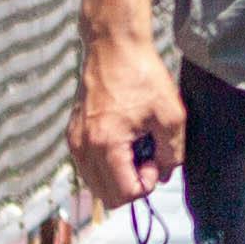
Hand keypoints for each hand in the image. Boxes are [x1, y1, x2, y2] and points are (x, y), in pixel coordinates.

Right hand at [73, 19, 185, 209]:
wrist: (113, 46)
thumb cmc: (142, 76)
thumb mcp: (171, 115)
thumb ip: (172, 153)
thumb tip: (163, 175)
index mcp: (106, 145)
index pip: (126, 194)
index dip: (147, 183)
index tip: (155, 157)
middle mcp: (84, 148)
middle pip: (108, 196)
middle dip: (132, 184)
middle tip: (146, 156)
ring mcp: (75, 141)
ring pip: (96, 184)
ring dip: (118, 176)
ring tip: (134, 147)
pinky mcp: (72, 133)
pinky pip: (88, 167)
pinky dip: (106, 165)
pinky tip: (121, 141)